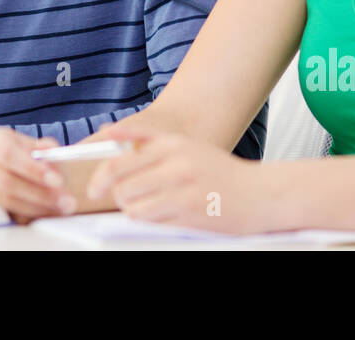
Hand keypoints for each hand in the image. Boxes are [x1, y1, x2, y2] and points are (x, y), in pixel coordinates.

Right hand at [0, 127, 72, 222]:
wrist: (37, 177)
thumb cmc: (39, 160)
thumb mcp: (47, 150)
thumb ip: (49, 150)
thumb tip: (48, 153)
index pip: (7, 152)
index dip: (31, 168)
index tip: (57, 180)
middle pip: (4, 180)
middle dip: (38, 192)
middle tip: (66, 200)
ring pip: (5, 200)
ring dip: (38, 205)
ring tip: (62, 206)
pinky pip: (5, 214)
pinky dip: (30, 214)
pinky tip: (49, 211)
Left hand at [86, 126, 274, 233]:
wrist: (261, 194)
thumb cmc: (219, 171)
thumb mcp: (184, 145)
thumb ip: (145, 139)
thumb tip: (107, 132)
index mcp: (172, 145)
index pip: (120, 160)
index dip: (100, 176)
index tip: (94, 187)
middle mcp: (176, 165)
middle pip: (122, 186)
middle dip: (118, 196)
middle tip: (126, 199)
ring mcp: (183, 191)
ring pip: (134, 207)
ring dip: (133, 211)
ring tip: (146, 208)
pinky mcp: (190, 216)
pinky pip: (153, 222)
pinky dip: (150, 222)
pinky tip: (163, 216)